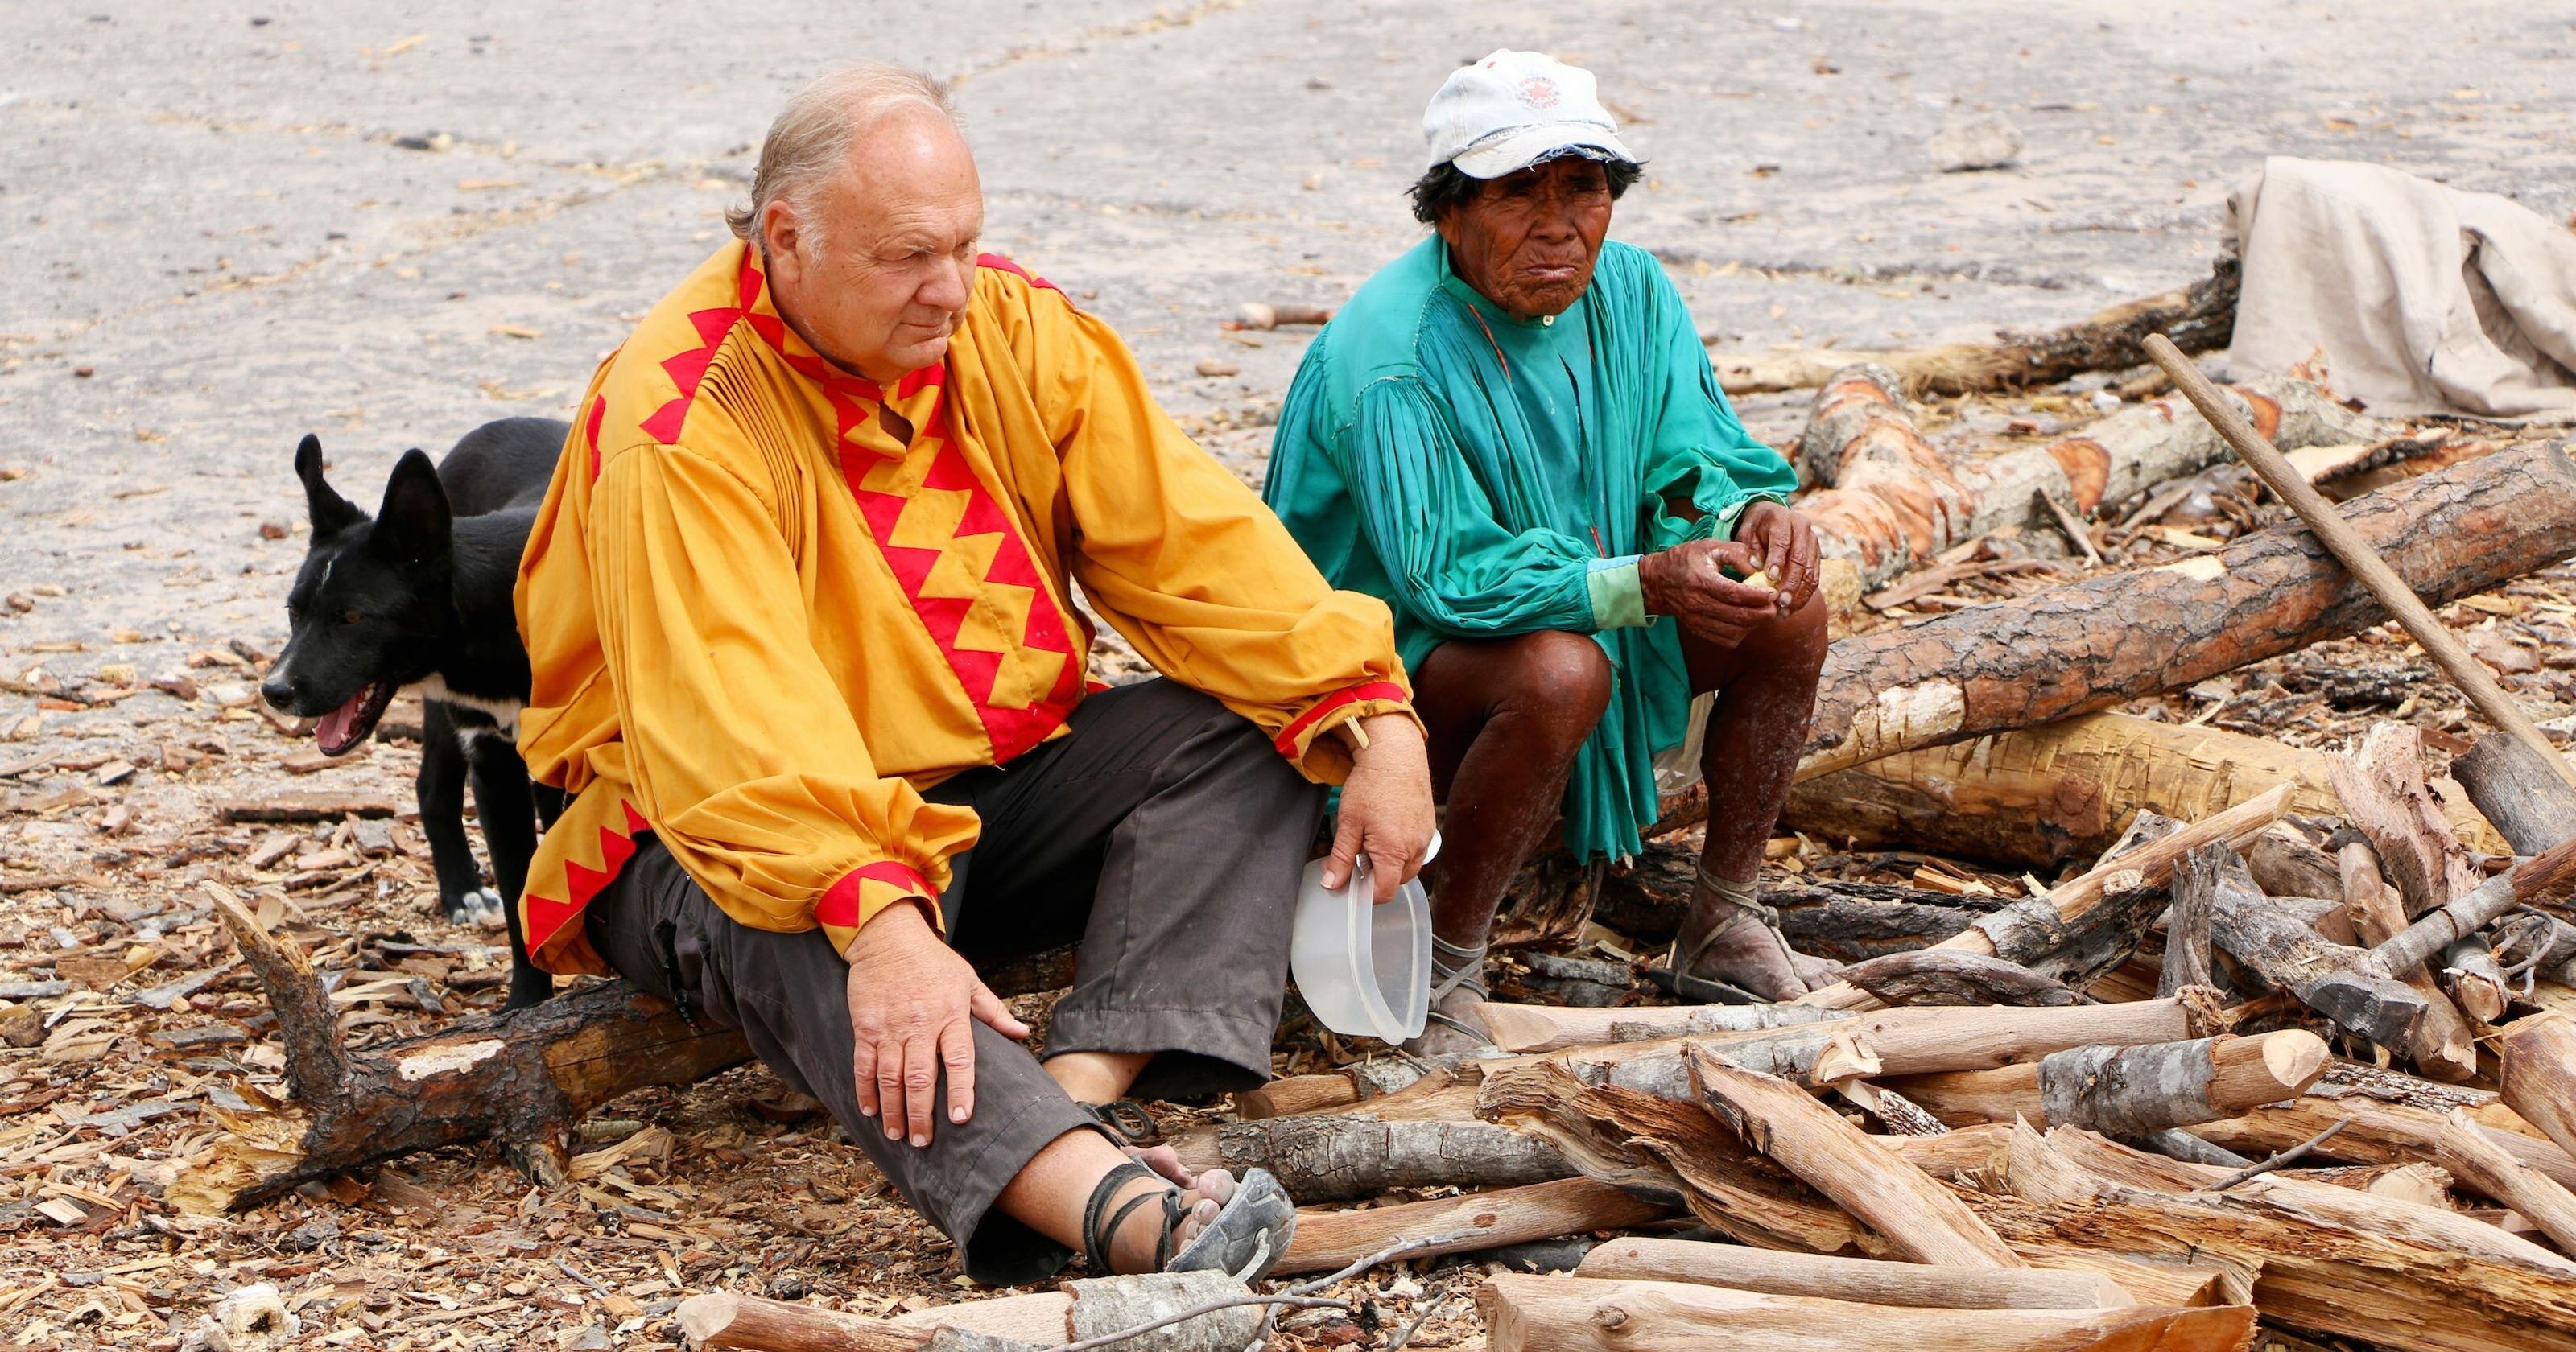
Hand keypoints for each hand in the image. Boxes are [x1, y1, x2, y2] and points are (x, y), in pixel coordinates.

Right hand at [844, 900, 1028, 1147]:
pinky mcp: (866, 1026)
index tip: (960, 1118)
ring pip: (890, 1077)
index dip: (959, 1091)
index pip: (958, 1060)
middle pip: (920, 1078)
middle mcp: (920, 1025)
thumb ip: (993, 1011)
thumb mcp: (968, 980)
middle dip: (920, 1114)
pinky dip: (866, 1089)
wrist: (888, 936)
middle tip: (922, 1141)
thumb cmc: (933, 960)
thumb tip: (1021, 1033)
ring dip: (893, 1109)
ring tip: (897, 1133)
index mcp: (951, 1015)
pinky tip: (870, 1110)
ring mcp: (890, 1027)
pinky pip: (864, 1064)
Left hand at [1323, 712, 1435, 903]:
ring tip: (1372, 841)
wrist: (1395, 754)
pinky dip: (1402, 849)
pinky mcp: (1430, 826)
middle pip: (1396, 881)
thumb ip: (1341, 857)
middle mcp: (1415, 849)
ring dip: (1390, 864)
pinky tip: (1387, 830)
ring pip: (1408, 867)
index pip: (1383, 893)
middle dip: (1377, 877)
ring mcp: (1426, 838)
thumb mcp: (1348, 822)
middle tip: (1358, 856)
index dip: (1365, 894)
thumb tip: (1331, 884)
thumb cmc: (1371, 785)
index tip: (1351, 884)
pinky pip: (1417, 850)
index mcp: (1393, 852)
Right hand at [1639, 539, 1782, 648]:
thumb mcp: (1710, 546)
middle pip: (1736, 616)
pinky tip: (1748, 622)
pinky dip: (1741, 634)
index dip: (1756, 596)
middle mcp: (1697, 604)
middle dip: (1761, 614)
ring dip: (1753, 625)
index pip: (1734, 594)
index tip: (1772, 593)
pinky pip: (1724, 640)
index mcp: (1701, 580)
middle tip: (1775, 606)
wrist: (1658, 582)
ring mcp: (1696, 620)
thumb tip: (1760, 566)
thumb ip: (1737, 553)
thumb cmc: (1686, 560)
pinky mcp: (1698, 630)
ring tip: (1763, 613)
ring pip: (1733, 632)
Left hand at [1733, 501, 1820, 611]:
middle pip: (1800, 559)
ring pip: (1811, 572)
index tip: (1770, 579)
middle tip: (1780, 602)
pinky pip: (1814, 578)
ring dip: (1799, 594)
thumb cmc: (1755, 529)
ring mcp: (1813, 542)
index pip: (1782, 542)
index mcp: (1782, 519)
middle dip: (1791, 584)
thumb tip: (1757, 568)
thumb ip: (1750, 550)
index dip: (1777, 561)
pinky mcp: (1817, 555)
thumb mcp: (1746, 534)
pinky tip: (1791, 608)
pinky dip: (1804, 595)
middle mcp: (1802, 528)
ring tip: (1784, 611)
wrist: (1771, 518)